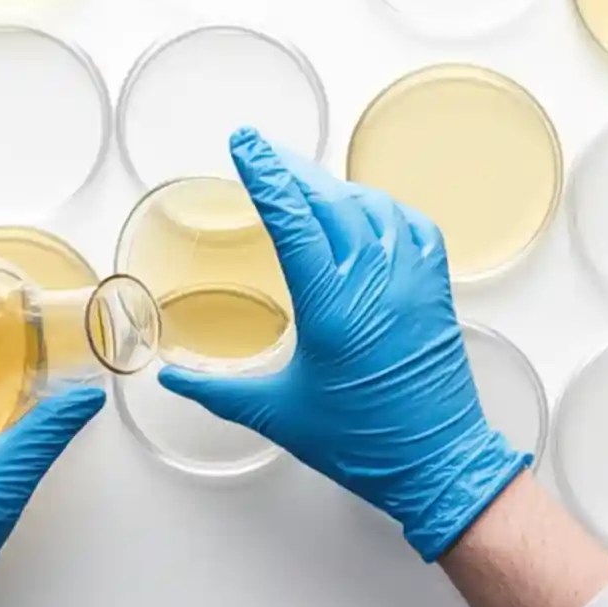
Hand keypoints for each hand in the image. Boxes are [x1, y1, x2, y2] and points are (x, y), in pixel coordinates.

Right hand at [160, 128, 529, 562]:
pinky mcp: (436, 290)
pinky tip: (365, 208)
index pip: (293, 219)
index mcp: (331, 307)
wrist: (437, 463)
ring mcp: (412, 281)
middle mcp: (375, 282)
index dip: (265, 174)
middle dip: (291, 169)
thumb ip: (217, 390)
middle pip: (329, 200)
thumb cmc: (360, 441)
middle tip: (262, 150)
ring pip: (372, 206)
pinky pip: (412, 226)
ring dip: (334, 186)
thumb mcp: (278, 413)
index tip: (245, 142)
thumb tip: (170, 376)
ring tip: (304, 179)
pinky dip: (383, 207)